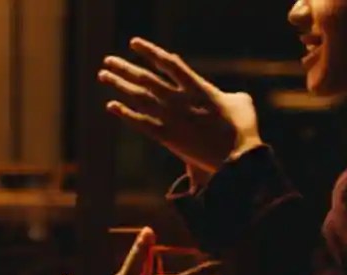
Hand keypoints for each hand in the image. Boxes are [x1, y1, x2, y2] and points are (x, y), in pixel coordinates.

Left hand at [99, 38, 263, 174]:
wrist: (238, 158)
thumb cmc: (243, 130)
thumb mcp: (241, 103)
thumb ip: (229, 95)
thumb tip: (228, 97)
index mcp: (198, 87)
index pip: (169, 63)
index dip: (150, 52)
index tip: (134, 44)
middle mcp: (180, 100)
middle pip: (146, 79)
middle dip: (125, 68)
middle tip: (108, 60)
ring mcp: (172, 118)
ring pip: (139, 97)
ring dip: (119, 85)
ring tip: (103, 75)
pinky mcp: (167, 138)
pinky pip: (141, 123)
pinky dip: (125, 114)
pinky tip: (110, 105)